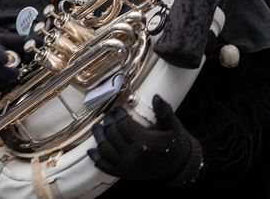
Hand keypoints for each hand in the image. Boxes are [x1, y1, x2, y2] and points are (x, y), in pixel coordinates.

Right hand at [0, 32, 24, 91]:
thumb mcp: (5, 39)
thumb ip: (22, 41)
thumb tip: (40, 42)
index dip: (0, 56)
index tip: (7, 59)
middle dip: (8, 73)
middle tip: (17, 73)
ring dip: (8, 80)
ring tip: (14, 74)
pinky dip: (6, 86)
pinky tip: (9, 80)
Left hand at [87, 95, 202, 184]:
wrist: (178, 167)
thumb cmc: (175, 145)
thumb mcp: (174, 126)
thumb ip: (164, 111)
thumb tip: (156, 97)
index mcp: (144, 142)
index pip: (123, 125)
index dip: (118, 115)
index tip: (118, 110)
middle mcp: (133, 155)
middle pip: (112, 135)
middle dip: (108, 123)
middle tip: (109, 116)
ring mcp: (127, 166)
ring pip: (105, 149)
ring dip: (98, 137)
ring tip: (97, 127)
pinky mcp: (124, 174)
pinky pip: (105, 167)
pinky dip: (96, 159)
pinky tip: (91, 151)